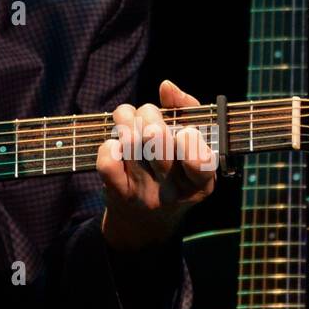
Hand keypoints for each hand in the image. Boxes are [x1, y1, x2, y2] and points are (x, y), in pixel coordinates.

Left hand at [97, 79, 215, 250]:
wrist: (145, 221)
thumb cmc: (173, 170)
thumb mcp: (191, 146)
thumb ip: (186, 112)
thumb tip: (167, 86)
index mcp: (201, 181)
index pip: (199, 162)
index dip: (189, 139)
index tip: (184, 131)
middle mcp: (174, 191)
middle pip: (157, 140)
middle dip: (149, 116)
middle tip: (148, 116)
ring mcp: (145, 193)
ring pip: (130, 142)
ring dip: (126, 120)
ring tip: (127, 119)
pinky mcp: (119, 194)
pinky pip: (108, 162)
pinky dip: (109, 145)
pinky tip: (115, 144)